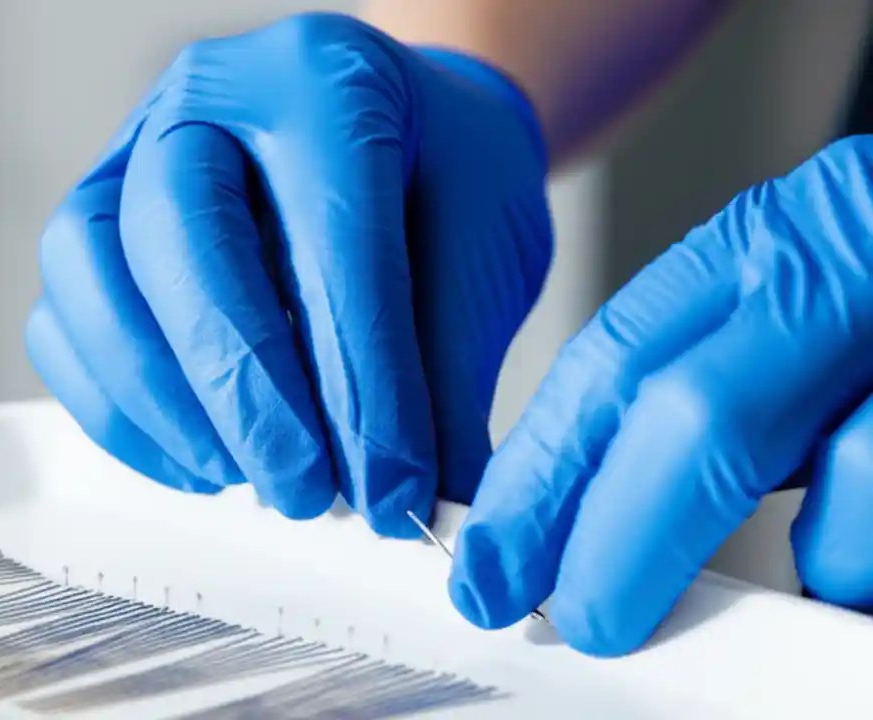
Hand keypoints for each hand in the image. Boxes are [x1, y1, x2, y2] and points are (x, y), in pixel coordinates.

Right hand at [26, 13, 549, 536]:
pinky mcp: (93, 223)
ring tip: (241, 478)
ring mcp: (129, 153)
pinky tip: (195, 460)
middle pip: (179, 234)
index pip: (329, 235)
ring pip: (88, 269)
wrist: (398, 128)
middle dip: (238, 386)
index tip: (393, 485)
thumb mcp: (482, 245)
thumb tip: (415, 498)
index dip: (360, 379)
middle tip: (302, 490)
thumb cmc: (442, 173)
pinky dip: (115, 410)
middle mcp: (207, 97)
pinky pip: (61, 321)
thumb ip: (447, 369)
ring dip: (159, 399)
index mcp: (324, 78)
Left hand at [449, 137, 872, 654]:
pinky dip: (872, 554)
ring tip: (790, 594)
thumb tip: (585, 515)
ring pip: (847, 481)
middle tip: (580, 617)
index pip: (615, 360)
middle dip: (613, 540)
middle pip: (691, 417)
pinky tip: (864, 568)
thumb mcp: (793, 327)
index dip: (540, 473)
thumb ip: (708, 394)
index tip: (490, 558)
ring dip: (808, 564)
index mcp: (780, 242)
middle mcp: (858, 259)